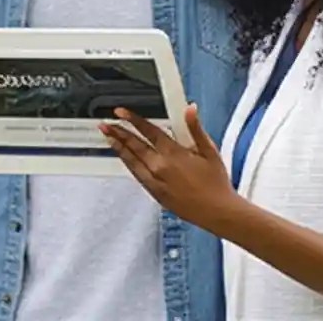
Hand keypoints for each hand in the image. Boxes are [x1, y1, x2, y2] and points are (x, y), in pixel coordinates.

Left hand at [100, 103, 241, 231]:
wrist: (217, 212)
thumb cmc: (216, 183)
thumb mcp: (210, 151)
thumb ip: (196, 128)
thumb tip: (190, 109)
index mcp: (174, 153)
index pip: (149, 131)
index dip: (133, 120)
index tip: (121, 112)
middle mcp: (160, 166)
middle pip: (134, 145)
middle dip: (118, 133)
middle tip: (105, 125)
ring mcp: (155, 180)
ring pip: (131, 160)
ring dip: (118, 147)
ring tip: (108, 138)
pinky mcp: (155, 193)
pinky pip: (136, 175)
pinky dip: (128, 164)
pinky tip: (123, 157)